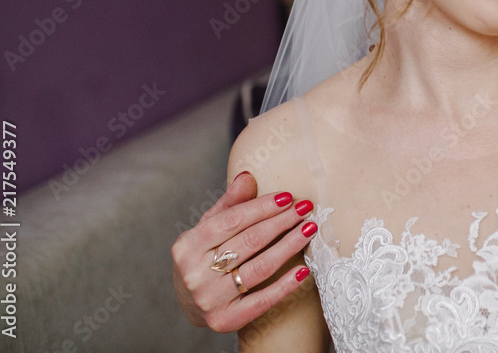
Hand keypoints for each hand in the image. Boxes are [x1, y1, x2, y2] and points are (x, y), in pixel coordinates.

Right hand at [171, 171, 318, 331]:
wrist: (191, 302)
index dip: (262, 207)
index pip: (232, 220)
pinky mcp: (225, 320)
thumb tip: (248, 176)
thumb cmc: (205, 257)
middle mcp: (195, 274)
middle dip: (281, 222)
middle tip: (306, 209)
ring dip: (289, 246)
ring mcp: (209, 299)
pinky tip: (304, 269)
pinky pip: (262, 301)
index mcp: (187, 246)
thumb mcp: (209, 227)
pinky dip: (285, 285)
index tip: (288, 197)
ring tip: (309, 229)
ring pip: (259, 267)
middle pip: (249, 242)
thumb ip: (229, 203)